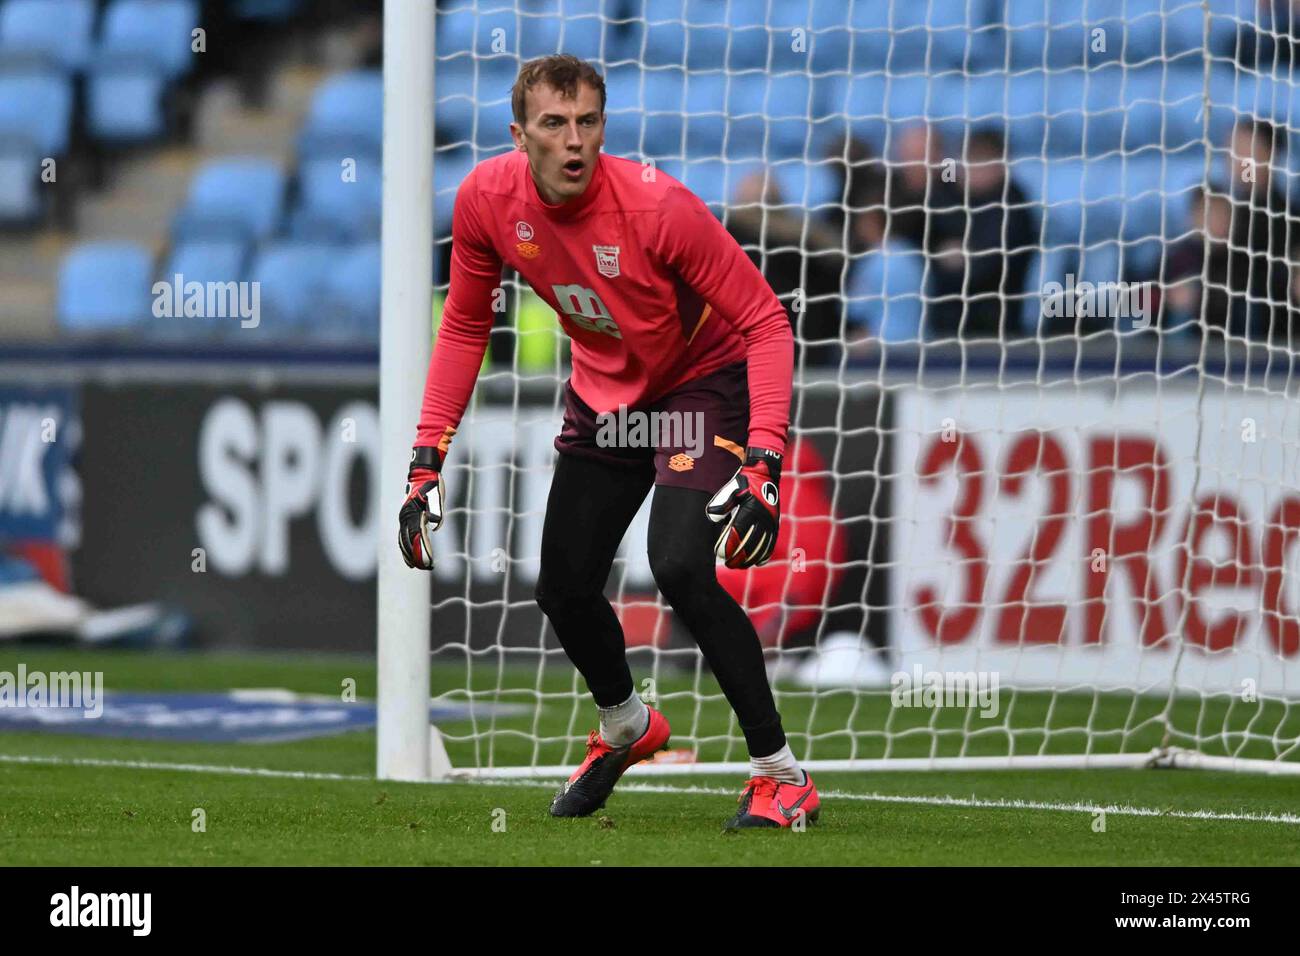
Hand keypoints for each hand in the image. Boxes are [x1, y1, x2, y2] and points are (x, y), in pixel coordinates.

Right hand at [398, 446, 444, 569]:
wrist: (422, 474)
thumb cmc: (432, 485)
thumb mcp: (437, 496)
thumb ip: (436, 510)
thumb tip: (435, 526)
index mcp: (413, 514)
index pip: (417, 537)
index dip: (422, 551)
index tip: (428, 563)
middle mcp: (406, 518)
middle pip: (408, 542)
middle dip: (415, 557)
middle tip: (424, 568)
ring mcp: (404, 518)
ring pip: (403, 541)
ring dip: (409, 555)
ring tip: (416, 566)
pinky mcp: (406, 518)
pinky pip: (403, 536)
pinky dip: (405, 548)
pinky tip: (409, 557)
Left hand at [705, 447, 781, 568]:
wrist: (765, 474)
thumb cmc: (745, 482)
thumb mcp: (732, 488)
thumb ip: (722, 503)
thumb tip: (712, 517)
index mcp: (750, 511)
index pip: (738, 534)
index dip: (728, 547)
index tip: (719, 554)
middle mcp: (762, 519)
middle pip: (749, 545)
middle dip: (737, 557)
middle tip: (727, 563)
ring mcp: (770, 523)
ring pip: (760, 547)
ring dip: (749, 559)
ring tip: (739, 564)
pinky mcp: (775, 525)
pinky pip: (771, 544)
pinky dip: (764, 554)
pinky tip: (757, 562)